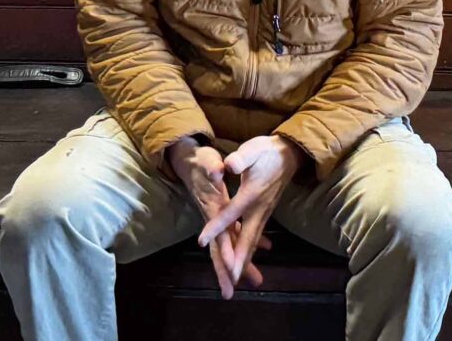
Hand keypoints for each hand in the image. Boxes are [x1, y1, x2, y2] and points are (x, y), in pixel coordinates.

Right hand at [166, 138, 245, 295]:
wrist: (188, 157)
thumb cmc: (200, 160)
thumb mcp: (207, 160)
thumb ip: (213, 167)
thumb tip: (218, 171)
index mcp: (213, 207)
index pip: (220, 235)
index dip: (226, 252)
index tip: (231, 271)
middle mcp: (213, 217)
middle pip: (220, 249)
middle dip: (226, 271)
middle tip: (230, 294)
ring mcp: (217, 217)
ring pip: (229, 245)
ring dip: (241, 263)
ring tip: (256, 280)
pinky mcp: (222, 213)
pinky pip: (235, 233)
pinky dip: (249, 243)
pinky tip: (263, 247)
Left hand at [197, 135, 301, 294]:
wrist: (289, 153)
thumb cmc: (267, 151)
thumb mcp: (253, 150)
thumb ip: (240, 159)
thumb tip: (228, 166)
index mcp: (251, 194)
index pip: (230, 214)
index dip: (216, 227)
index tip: (201, 242)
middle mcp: (259, 208)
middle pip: (248, 238)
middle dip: (240, 259)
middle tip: (232, 278)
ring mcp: (264, 212)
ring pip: (253, 240)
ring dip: (246, 259)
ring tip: (238, 277)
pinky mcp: (265, 212)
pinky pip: (256, 235)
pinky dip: (251, 250)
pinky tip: (248, 259)